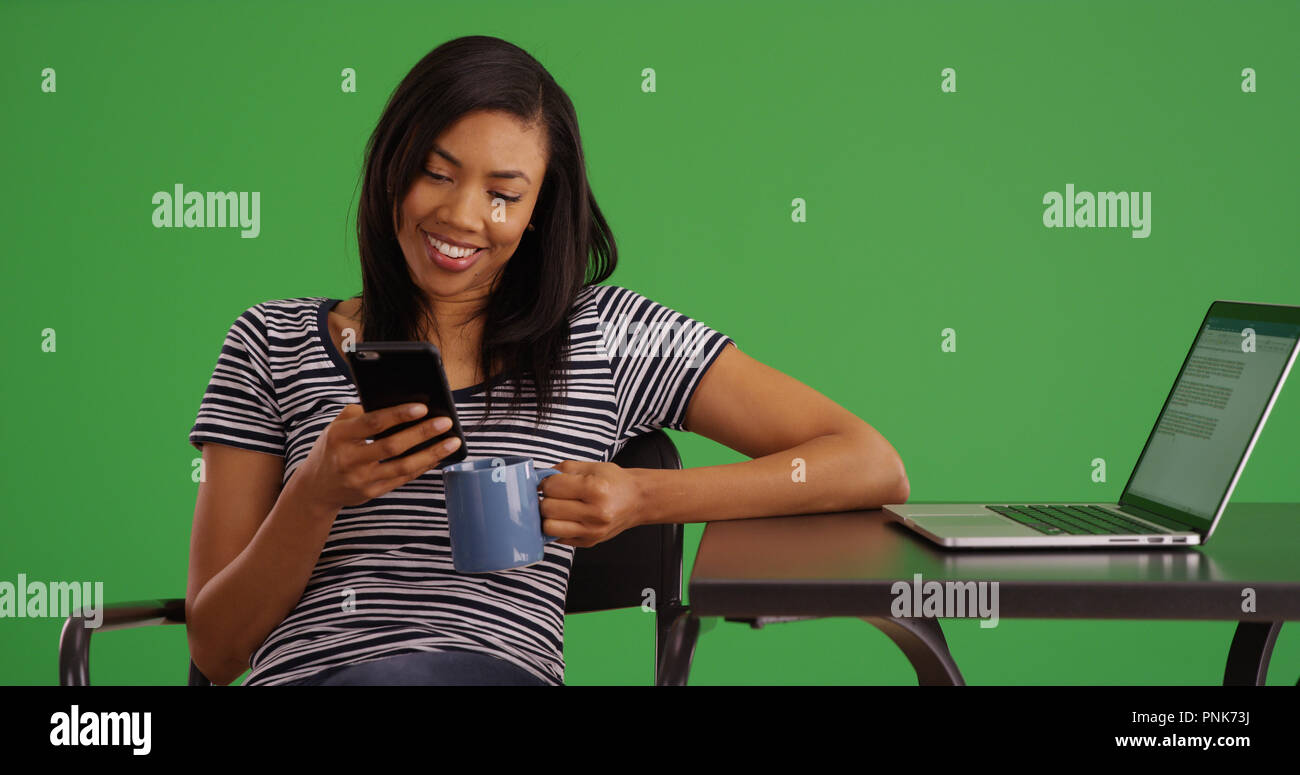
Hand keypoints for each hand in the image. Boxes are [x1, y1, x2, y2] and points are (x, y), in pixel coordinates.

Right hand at [296, 403, 462, 511]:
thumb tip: (401, 403)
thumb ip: (362, 413)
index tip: (423, 408)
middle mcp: (349, 460)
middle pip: (392, 446)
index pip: (373, 424)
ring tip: (452, 442)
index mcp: (339, 436)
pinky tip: (438, 455)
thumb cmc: (332, 448)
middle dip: (422, 433)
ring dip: (431, 454)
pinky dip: (423, 466)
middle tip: (446, 422)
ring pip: (402, 467)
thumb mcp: (337, 427)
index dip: (399, 415)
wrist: (315, 488)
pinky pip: (403, 478)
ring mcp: (361, 480)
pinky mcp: (372, 493)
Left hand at [538, 460, 646, 547]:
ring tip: (557, 508)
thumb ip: (562, 470)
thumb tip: (538, 479)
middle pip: (547, 508)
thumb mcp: (591, 467)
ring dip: (548, 517)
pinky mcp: (589, 542)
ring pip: (548, 528)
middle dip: (545, 499)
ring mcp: (592, 531)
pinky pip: (558, 538)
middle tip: (555, 495)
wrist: (638, 500)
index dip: (546, 482)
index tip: (552, 481)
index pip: (552, 487)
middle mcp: (595, 513)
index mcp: (595, 489)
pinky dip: (557, 527)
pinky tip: (566, 518)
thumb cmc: (614, 481)